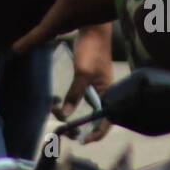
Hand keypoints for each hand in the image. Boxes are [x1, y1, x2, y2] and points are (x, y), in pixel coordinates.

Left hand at [12, 0, 128, 54]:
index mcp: (68, 7)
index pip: (43, 29)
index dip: (29, 40)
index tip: (15, 49)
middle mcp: (81, 15)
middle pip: (59, 26)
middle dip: (46, 29)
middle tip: (34, 29)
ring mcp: (98, 13)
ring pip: (75, 18)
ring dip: (64, 15)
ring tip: (56, 5)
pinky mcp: (110, 7)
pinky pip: (89, 10)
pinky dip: (80, 5)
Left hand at [55, 24, 113, 143]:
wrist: (92, 29)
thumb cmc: (92, 50)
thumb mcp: (82, 73)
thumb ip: (74, 93)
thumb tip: (65, 115)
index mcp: (109, 93)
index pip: (107, 121)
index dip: (96, 133)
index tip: (82, 140)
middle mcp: (105, 92)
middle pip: (97, 117)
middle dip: (82, 126)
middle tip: (67, 130)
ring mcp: (97, 86)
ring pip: (87, 107)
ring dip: (75, 113)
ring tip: (60, 115)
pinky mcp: (88, 79)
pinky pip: (81, 96)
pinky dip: (72, 101)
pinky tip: (61, 103)